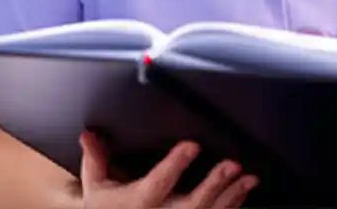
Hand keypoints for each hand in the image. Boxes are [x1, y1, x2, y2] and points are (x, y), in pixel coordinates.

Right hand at [80, 132, 257, 207]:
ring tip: (247, 178)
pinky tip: (243, 191)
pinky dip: (232, 206)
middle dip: (213, 185)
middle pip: (191, 205)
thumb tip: (89, 134)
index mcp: (137, 203)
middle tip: (232, 165)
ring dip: (231, 196)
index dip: (174, 165)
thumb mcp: (96, 186)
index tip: (192, 145)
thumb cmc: (108, 208)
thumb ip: (96, 159)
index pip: (157, 184)